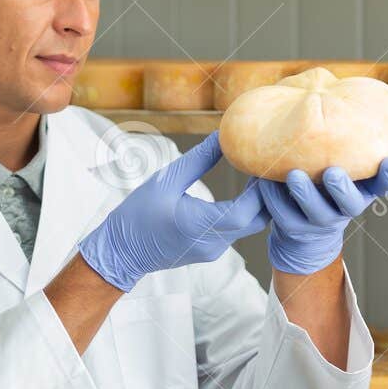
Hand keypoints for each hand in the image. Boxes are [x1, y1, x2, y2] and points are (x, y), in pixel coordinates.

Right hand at [79, 132, 265, 292]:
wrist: (121, 252)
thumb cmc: (137, 215)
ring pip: (249, 227)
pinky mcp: (211, 251)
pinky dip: (243, 211)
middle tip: (266, 167)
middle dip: (266, 196)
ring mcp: (213, 250)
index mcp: (198, 225)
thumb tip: (222, 136)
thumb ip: (198, 160)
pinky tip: (242, 191)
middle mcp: (211, 243)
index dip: (261, 190)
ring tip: (257, 174)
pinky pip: (236, 231)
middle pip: (256, 221)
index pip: (245, 212)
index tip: (264, 166)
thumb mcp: (165, 180)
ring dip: (256, 203)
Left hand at [257, 158, 387, 274]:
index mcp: (360, 192)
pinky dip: (272, 196)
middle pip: (350, 204)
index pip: (383, 185)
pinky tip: (263, 180)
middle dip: (342, 189)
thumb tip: (376, 107)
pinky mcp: (292, 227)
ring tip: (293, 175)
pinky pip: (281, 212)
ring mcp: (318, 221)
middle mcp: (343, 209)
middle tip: (333, 173)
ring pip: (315, 211)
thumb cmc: (321, 186)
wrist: (298, 225)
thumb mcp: (335, 174)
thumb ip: (347, 151)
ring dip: (305, 194)